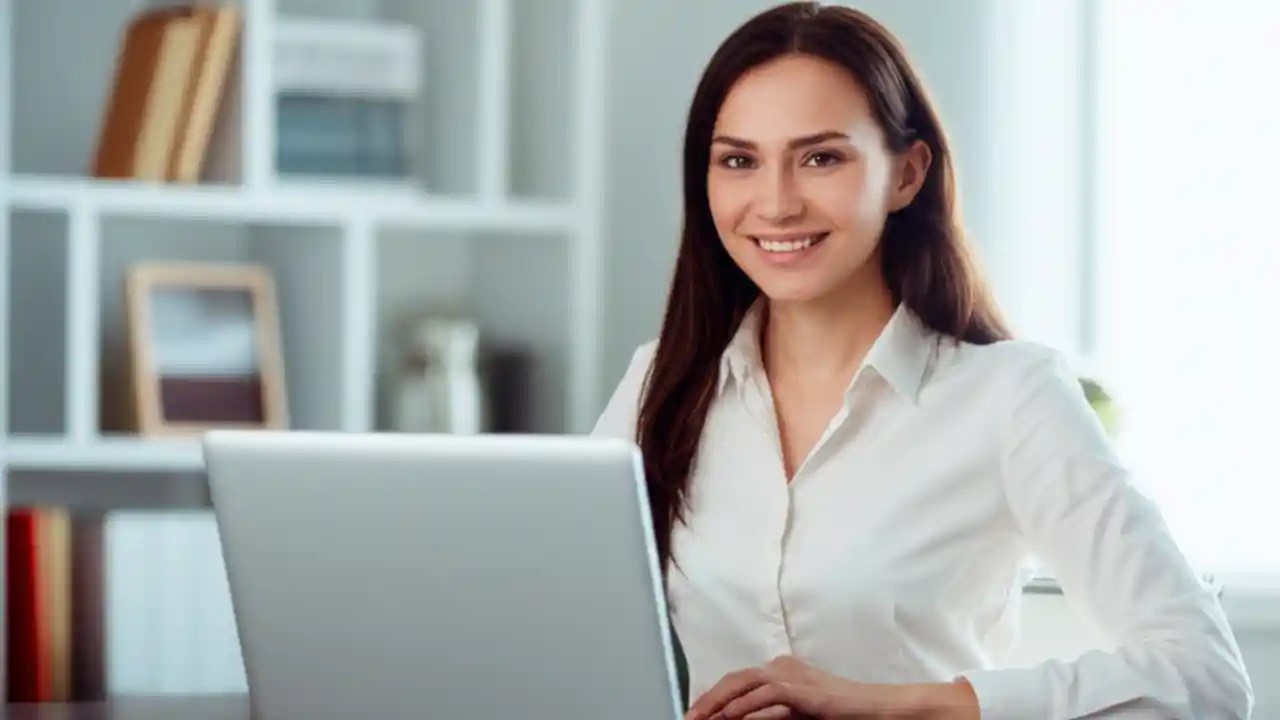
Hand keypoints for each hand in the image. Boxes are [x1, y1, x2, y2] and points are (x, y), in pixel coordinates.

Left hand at [683, 655, 979, 719]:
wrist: (875, 708)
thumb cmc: (839, 713)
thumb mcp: (796, 714)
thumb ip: (769, 715)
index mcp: (780, 669)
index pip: (737, 680)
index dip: (712, 696)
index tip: (695, 713)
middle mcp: (782, 666)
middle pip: (735, 678)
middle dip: (707, 698)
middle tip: (689, 717)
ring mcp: (792, 674)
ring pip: (744, 683)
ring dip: (719, 704)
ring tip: (701, 719)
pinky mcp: (803, 688)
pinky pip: (766, 694)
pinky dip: (745, 707)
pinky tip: (729, 718)